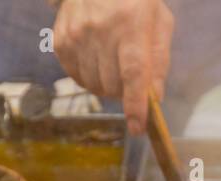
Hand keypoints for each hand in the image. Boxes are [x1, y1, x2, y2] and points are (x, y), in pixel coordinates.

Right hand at [53, 0, 173, 133]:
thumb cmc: (135, 0)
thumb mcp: (159, 21)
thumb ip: (159, 60)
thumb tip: (155, 97)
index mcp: (131, 24)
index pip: (133, 73)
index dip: (135, 104)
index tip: (137, 127)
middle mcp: (101, 30)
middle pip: (112, 85)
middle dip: (124, 90)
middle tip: (129, 75)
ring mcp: (76, 35)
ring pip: (94, 85)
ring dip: (106, 85)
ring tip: (112, 63)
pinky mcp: (61, 40)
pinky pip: (76, 77)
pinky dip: (89, 77)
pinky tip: (96, 60)